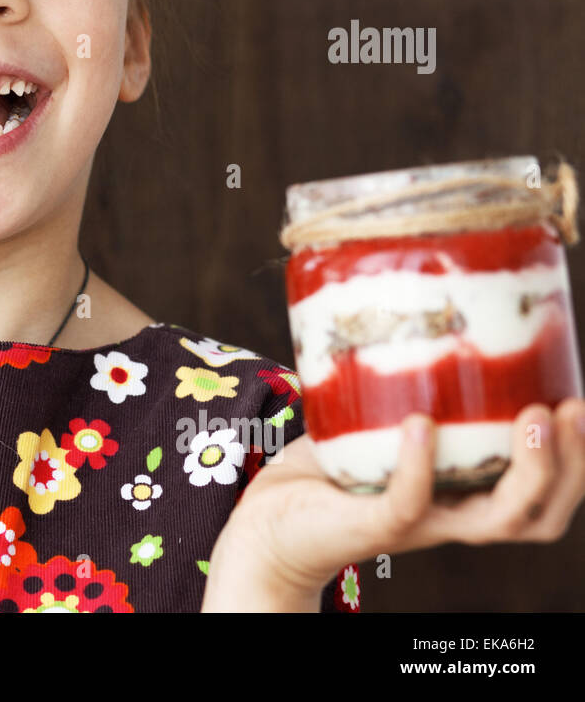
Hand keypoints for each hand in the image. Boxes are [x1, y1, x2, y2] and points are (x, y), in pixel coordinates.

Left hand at [208, 399, 584, 604]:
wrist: (268, 520)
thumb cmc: (327, 468)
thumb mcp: (376, 420)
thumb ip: (402, 380)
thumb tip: (414, 297)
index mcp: (465, 493)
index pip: (546, 492)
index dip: (577, 457)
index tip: (580, 399)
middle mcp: (452, 515)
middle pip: (541, 512)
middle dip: (571, 464)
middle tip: (569, 407)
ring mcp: (416, 523)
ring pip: (497, 520)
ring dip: (529, 471)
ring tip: (533, 415)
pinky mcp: (370, 525)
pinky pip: (408, 504)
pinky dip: (420, 466)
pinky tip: (421, 424)